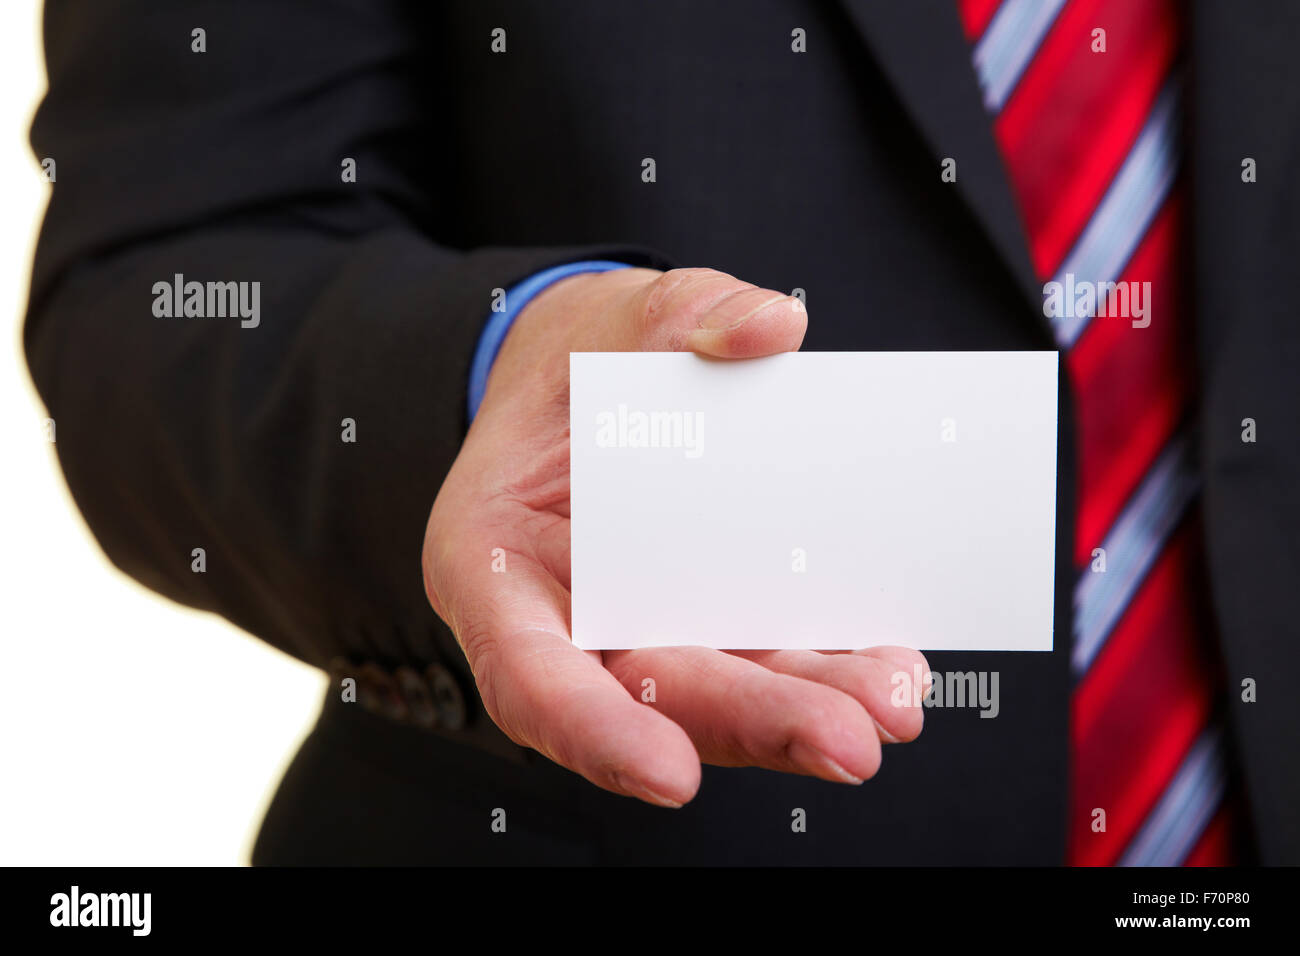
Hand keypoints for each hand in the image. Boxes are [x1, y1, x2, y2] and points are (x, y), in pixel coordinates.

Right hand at [422, 267, 927, 806]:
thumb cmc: (581, 359)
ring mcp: (641, 628)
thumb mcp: (609, 317)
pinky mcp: (705, 621)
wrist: (596, 382)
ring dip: (807, 708)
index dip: (593, 731)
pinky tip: (888, 665)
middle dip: (752, 722)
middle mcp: (566, 620)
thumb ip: (676, 314)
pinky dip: (823, 663)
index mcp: (496, 566)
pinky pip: (762, 653)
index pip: (527, 675)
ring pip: (720, 691)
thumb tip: (769, 326)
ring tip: (892, 705)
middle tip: (851, 741)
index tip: (670, 774)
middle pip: (651, 694)